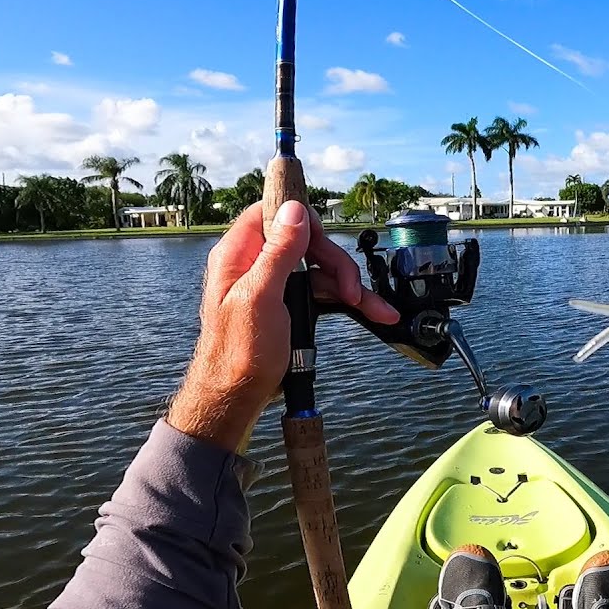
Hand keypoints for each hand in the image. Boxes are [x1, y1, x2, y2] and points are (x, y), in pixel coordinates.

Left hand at [167, 200, 398, 450]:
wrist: (236, 398)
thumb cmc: (239, 354)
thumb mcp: (260, 297)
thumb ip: (278, 252)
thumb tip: (295, 209)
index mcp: (239, 254)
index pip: (273, 213)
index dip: (303, 221)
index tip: (324, 245)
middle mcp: (255, 264)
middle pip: (305, 242)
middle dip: (336, 262)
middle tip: (352, 289)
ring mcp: (273, 286)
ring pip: (320, 269)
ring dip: (348, 285)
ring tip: (373, 308)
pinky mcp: (288, 305)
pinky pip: (322, 293)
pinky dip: (345, 301)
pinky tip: (372, 311)